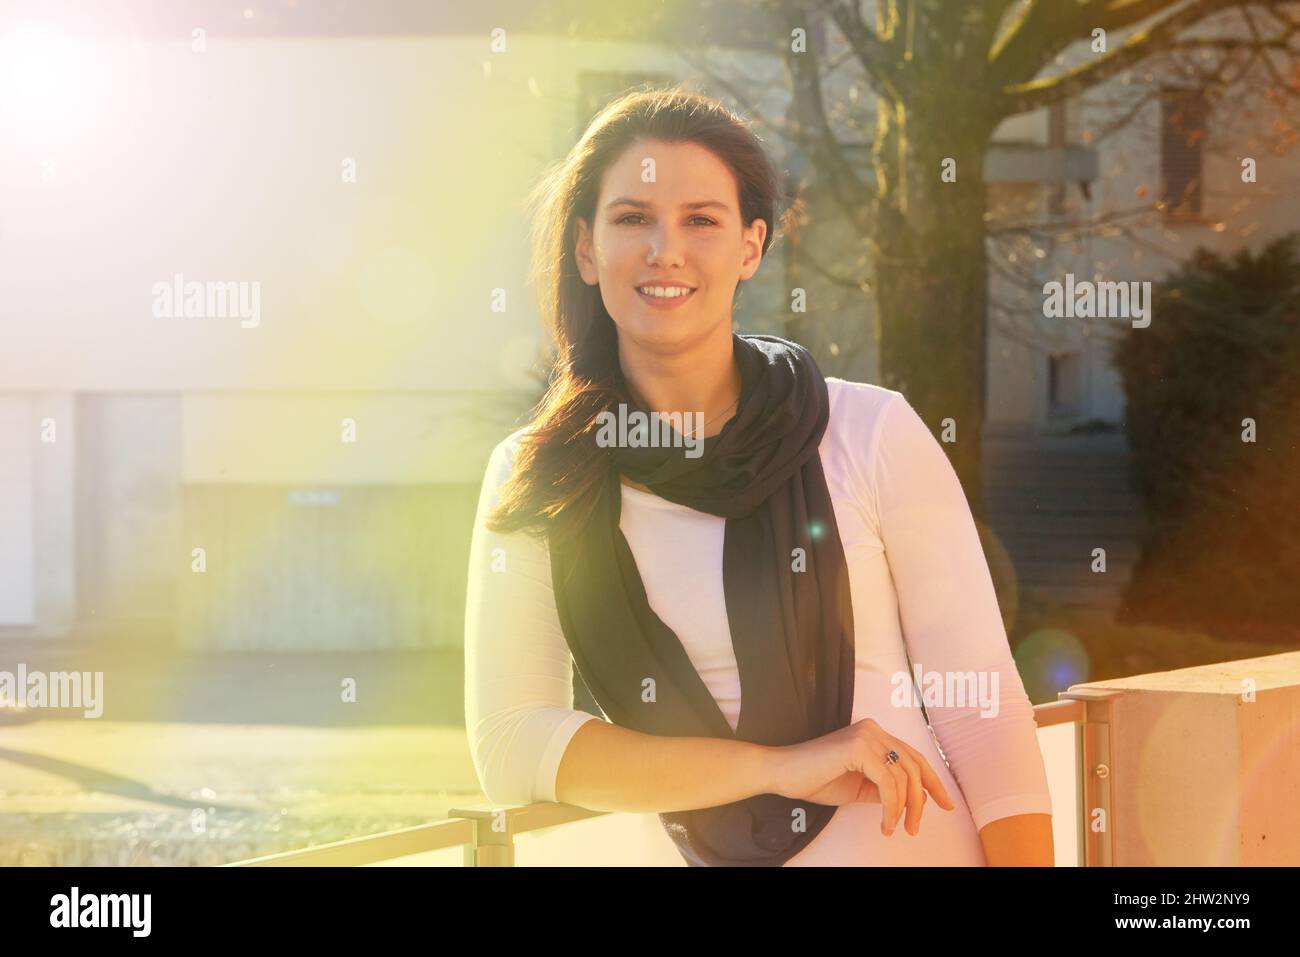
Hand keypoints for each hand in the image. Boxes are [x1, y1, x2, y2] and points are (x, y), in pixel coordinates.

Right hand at [768, 718, 955, 836]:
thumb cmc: (815, 779)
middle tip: (914, 828)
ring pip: (904, 777)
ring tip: (892, 828)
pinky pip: (888, 783)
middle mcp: (874, 730)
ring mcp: (867, 736)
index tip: (946, 804)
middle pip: (915, 767)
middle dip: (921, 802)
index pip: (914, 757)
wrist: (782, 773)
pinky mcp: (858, 748)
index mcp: (875, 735)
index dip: (934, 782)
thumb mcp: (858, 786)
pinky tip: (884, 823)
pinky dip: (890, 807)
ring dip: (903, 809)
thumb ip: (884, 788)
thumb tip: (911, 799)